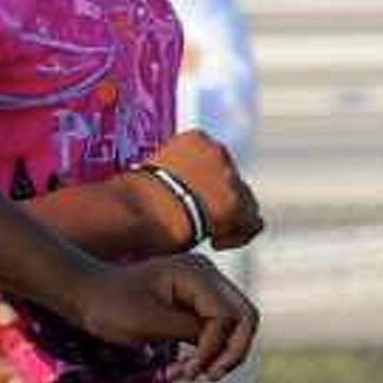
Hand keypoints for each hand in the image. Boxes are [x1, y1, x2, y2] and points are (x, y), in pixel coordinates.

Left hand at [72, 251, 258, 378]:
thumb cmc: (109, 306)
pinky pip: (214, 330)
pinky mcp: (192, 303)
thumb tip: (222, 344)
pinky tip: (181, 369)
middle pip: (244, 317)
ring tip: (185, 375)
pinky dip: (203, 351)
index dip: (212, 348)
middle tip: (208, 377)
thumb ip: (190, 330)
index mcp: (196, 273)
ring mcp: (202, 287)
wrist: (84, 294)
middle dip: (231, 352)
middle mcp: (206, 275)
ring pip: (233, 327)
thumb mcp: (150, 322)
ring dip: (216, 356)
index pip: (227, 317)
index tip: (186, 371)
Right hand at [143, 132, 262, 251]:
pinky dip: (237, 236)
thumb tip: (183, 198)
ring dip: (231, 222)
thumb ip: (178, 180)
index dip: (207, 190)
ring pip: (247, 202)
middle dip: (221, 205)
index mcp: (196, 139)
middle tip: (203, 226)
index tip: (189, 206)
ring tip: (211, 239)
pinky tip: (215, 244)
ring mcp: (228, 176)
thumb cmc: (131, 202)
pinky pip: (251, 223)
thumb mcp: (156, 178)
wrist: (130, 210)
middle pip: (233, 182)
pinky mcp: (233, 203)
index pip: (216, 164)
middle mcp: (217, 151)